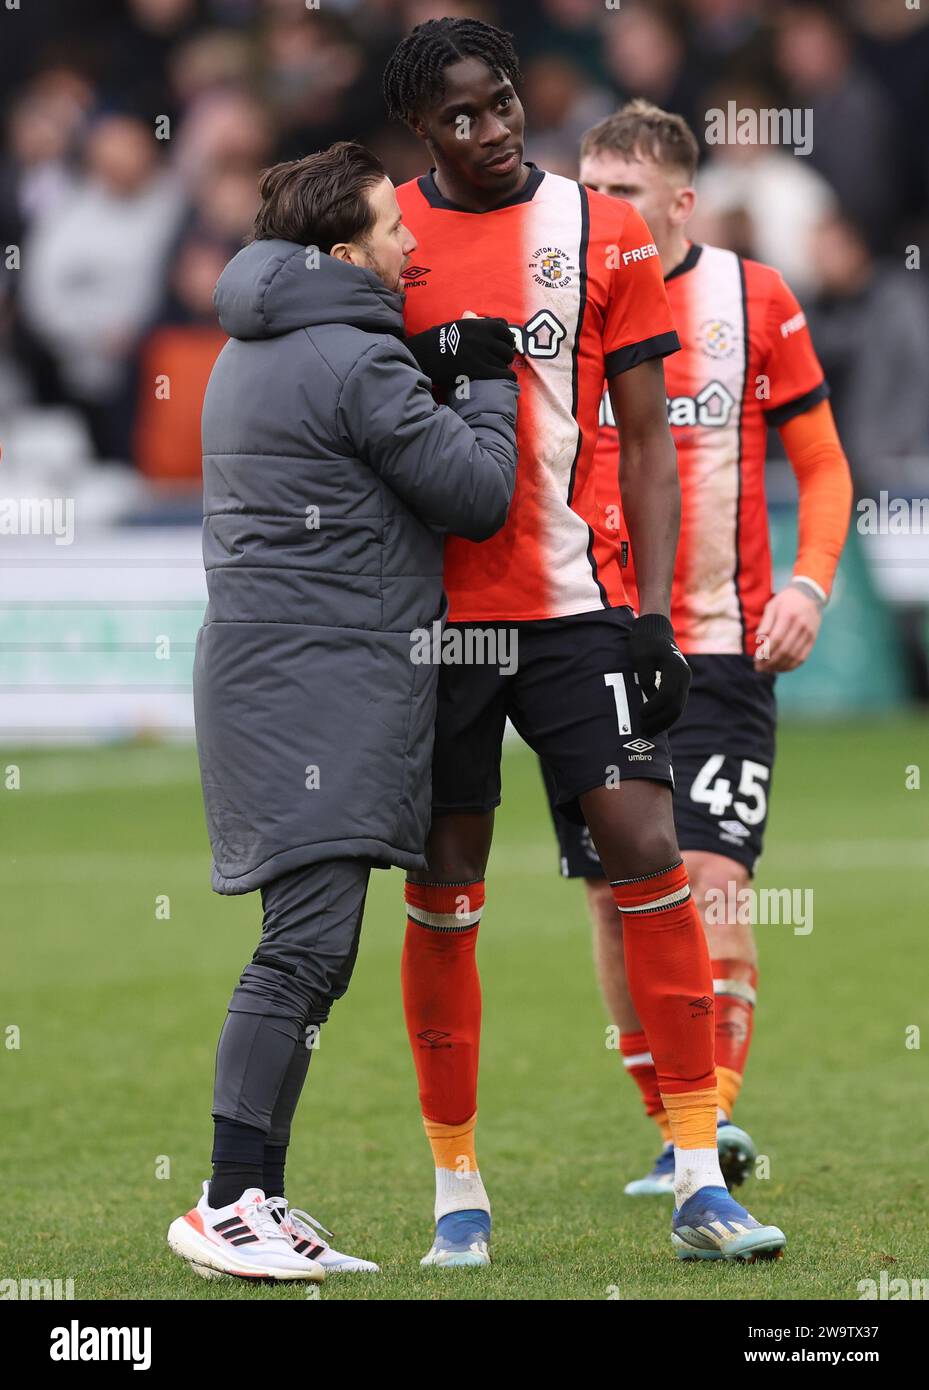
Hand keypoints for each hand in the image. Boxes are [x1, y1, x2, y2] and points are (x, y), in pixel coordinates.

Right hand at [405, 314, 515, 385]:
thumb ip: (468, 322)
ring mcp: (481, 354)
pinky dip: (507, 377)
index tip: (505, 343)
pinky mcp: (478, 370)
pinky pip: (501, 374)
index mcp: (477, 325)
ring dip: (504, 366)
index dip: (506, 337)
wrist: (423, 357)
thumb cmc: (436, 341)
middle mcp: (481, 337)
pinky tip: (509, 379)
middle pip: (506, 346)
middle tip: (502, 359)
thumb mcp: (453, 326)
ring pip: (504, 361)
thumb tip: (472, 314)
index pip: (503, 327)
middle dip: (506, 354)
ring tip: (501, 370)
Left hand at [629, 612, 691, 735]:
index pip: (667, 695)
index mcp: (676, 669)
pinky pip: (676, 704)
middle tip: (643, 730)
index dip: (654, 708)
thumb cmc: (645, 642)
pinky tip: (655, 725)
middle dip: (660, 720)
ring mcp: (684, 681)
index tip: (639, 715)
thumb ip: (646, 678)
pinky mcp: (679, 685)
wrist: (655, 630)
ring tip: (649, 732)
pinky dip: (666, 716)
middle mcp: (684, 677)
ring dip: (664, 722)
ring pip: (678, 708)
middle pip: (676, 706)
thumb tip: (650, 697)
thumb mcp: (641, 657)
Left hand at [754, 584, 821, 671]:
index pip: (776, 639)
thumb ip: (765, 622)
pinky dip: (791, 666)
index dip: (766, 652)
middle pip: (785, 650)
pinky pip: (803, 657)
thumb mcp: (772, 605)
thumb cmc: (786, 600)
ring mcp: (809, 633)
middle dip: (770, 662)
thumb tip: (759, 640)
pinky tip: (781, 668)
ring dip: (779, 666)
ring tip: (767, 670)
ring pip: (794, 656)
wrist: (810, 594)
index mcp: (789, 616)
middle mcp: (801, 625)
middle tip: (759, 668)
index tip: (756, 659)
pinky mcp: (813, 639)